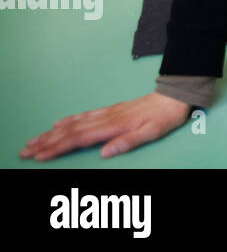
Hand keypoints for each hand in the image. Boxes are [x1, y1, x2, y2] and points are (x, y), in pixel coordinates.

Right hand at [19, 92, 192, 161]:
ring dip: (52, 133)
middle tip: (26, 150)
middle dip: (46, 142)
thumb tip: (105, 153)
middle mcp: (107, 118)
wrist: (175, 95)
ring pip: (74, 123)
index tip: (40, 156)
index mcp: (115, 125)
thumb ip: (128, 142)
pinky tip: (58, 124)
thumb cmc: (166, 116)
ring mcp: (108, 113)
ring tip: (34, 140)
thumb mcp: (153, 132)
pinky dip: (69, 120)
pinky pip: (85, 115)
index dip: (58, 148)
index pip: (80, 139)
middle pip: (71, 131)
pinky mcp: (112, 110)